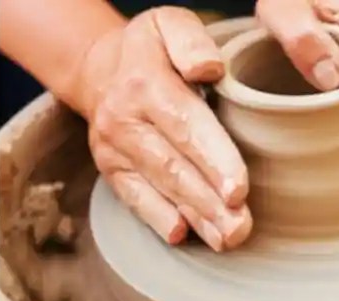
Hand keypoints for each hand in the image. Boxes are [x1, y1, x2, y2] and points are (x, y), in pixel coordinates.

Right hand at [74, 7, 251, 250]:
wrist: (97, 69)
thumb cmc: (149, 47)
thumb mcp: (168, 22)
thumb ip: (191, 40)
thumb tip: (210, 70)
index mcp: (145, 84)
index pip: (184, 125)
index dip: (213, 159)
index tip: (237, 190)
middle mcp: (125, 120)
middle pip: (173, 166)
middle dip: (208, 201)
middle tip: (241, 229)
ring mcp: (115, 150)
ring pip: (158, 187)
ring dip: (194, 217)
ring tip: (226, 239)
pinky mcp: (112, 170)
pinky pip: (134, 198)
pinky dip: (157, 219)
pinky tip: (182, 236)